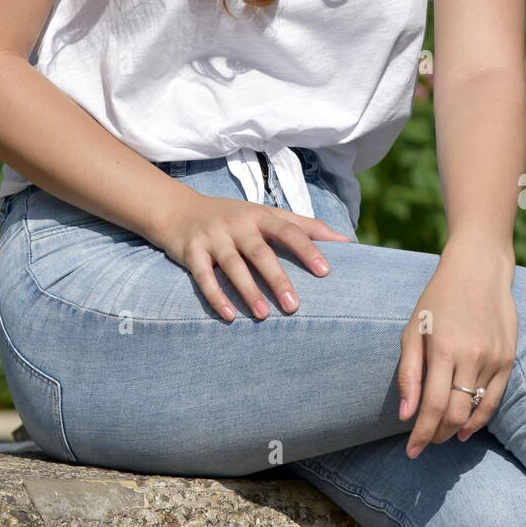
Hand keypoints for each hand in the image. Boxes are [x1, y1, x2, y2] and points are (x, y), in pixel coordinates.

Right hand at [156, 188, 352, 321]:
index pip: (289, 231)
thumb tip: (347, 241)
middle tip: (295, 307)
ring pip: (233, 265)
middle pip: (261, 252)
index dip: (307, 249)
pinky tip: (228, 316)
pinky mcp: (192, 251)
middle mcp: (238, 224)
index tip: (326, 272)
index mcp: (260, 216)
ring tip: (263, 316)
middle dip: (278, 279)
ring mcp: (214, 237)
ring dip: (248, 291)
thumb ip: (305, 226)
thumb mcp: (267, 214)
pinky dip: (215, 296)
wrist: (178, 210)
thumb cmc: (234, 218)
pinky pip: (203, 276)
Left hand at [397, 241, 516, 457]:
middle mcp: (471, 356)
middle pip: (455, 413)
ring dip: (456, 430)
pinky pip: (494, 399)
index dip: (422, 434)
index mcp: (443, 348)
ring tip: (442, 436)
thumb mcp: (414, 329)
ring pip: (476, 411)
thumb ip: (408, 374)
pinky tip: (465, 427)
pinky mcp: (509, 359)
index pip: (432, 406)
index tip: (411, 452)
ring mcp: (494, 358)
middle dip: (437, 435)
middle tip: (424, 443)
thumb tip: (406, 416)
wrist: (479, 270)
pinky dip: (479, 418)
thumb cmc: (438, 298)